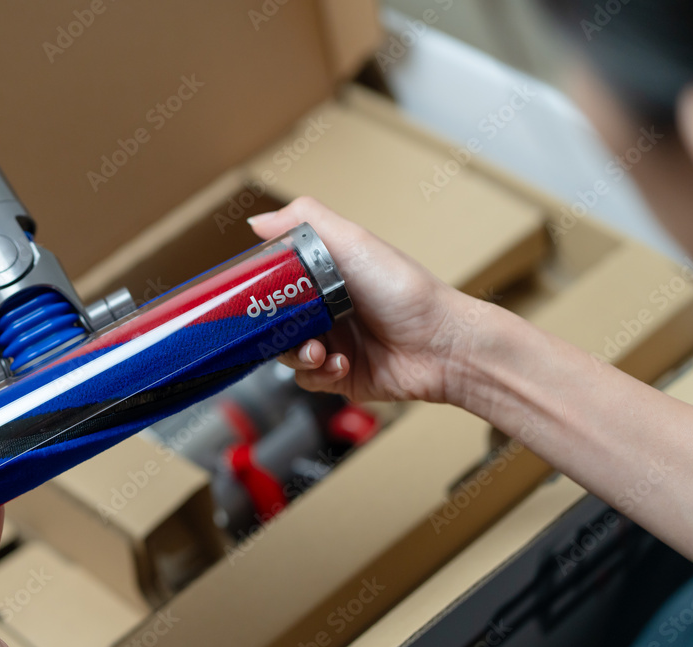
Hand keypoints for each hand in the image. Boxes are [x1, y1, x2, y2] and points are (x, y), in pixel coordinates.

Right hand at [249, 196, 483, 404]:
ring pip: (286, 353)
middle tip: (286, 329)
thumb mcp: (354, 242)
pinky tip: (340, 364)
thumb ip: (306, 222)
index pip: (276, 282)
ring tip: (318, 351)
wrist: (443, 346)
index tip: (249, 297)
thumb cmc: (406, 290)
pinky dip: (318, 373)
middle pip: (273, 321)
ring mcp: (332, 343)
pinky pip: (307, 380)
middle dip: (274, 329)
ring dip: (296, 354)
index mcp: (325, 276)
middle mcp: (325, 309)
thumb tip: (258, 220)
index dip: (260, 290)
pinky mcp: (339, 375)